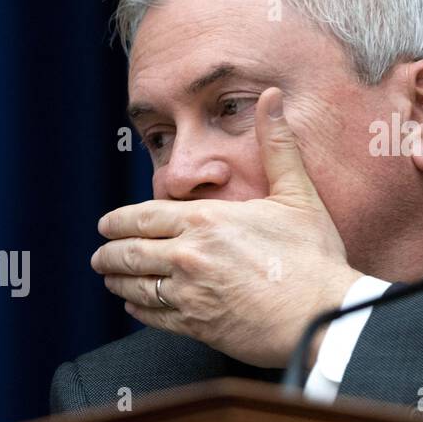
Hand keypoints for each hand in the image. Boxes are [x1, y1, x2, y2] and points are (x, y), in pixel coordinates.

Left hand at [92, 87, 362, 368]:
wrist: (324, 314)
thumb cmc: (314, 257)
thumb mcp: (297, 194)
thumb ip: (277, 145)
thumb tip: (272, 97)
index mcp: (205, 220)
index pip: (142, 217)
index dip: (117, 222)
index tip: (105, 225)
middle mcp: (187, 255)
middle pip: (129, 253)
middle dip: (108, 253)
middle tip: (99, 256)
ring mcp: (188, 292)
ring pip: (135, 286)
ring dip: (117, 282)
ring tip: (109, 279)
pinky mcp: (195, 325)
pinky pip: (153, 316)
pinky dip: (137, 310)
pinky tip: (133, 307)